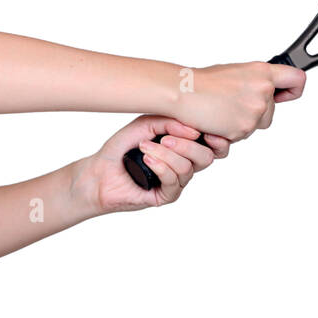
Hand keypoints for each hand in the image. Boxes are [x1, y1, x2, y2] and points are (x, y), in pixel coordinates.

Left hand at [70, 115, 230, 213]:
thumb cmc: (121, 147)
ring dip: (166, 155)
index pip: (214, 146)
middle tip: (165, 139)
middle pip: (206, 158)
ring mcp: (176, 181)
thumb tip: (194, 130)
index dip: (218, 140)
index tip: (208, 132)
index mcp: (184, 146)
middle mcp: (184, 164)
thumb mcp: (144, 125)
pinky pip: (173, 181)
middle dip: (188, 145)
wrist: (99, 171)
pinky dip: (161, 166)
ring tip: (145, 148)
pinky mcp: (165, 196)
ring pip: (187, 168)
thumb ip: (168, 122)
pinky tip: (147, 159)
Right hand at [172, 61, 305, 141]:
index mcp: (262, 72)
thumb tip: (267, 90)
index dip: (293, 90)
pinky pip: (243, 135)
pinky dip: (230, 131)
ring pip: (257, 125)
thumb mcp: (236, 72)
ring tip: (222, 110)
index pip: (296, 80)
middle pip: (273, 111)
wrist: (183, 92)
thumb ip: (256, 81)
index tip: (286, 94)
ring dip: (243, 122)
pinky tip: (217, 120)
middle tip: (232, 103)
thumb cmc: (202, 82)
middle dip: (255, 112)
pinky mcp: (244, 127)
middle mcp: (263, 89)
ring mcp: (255, 110)